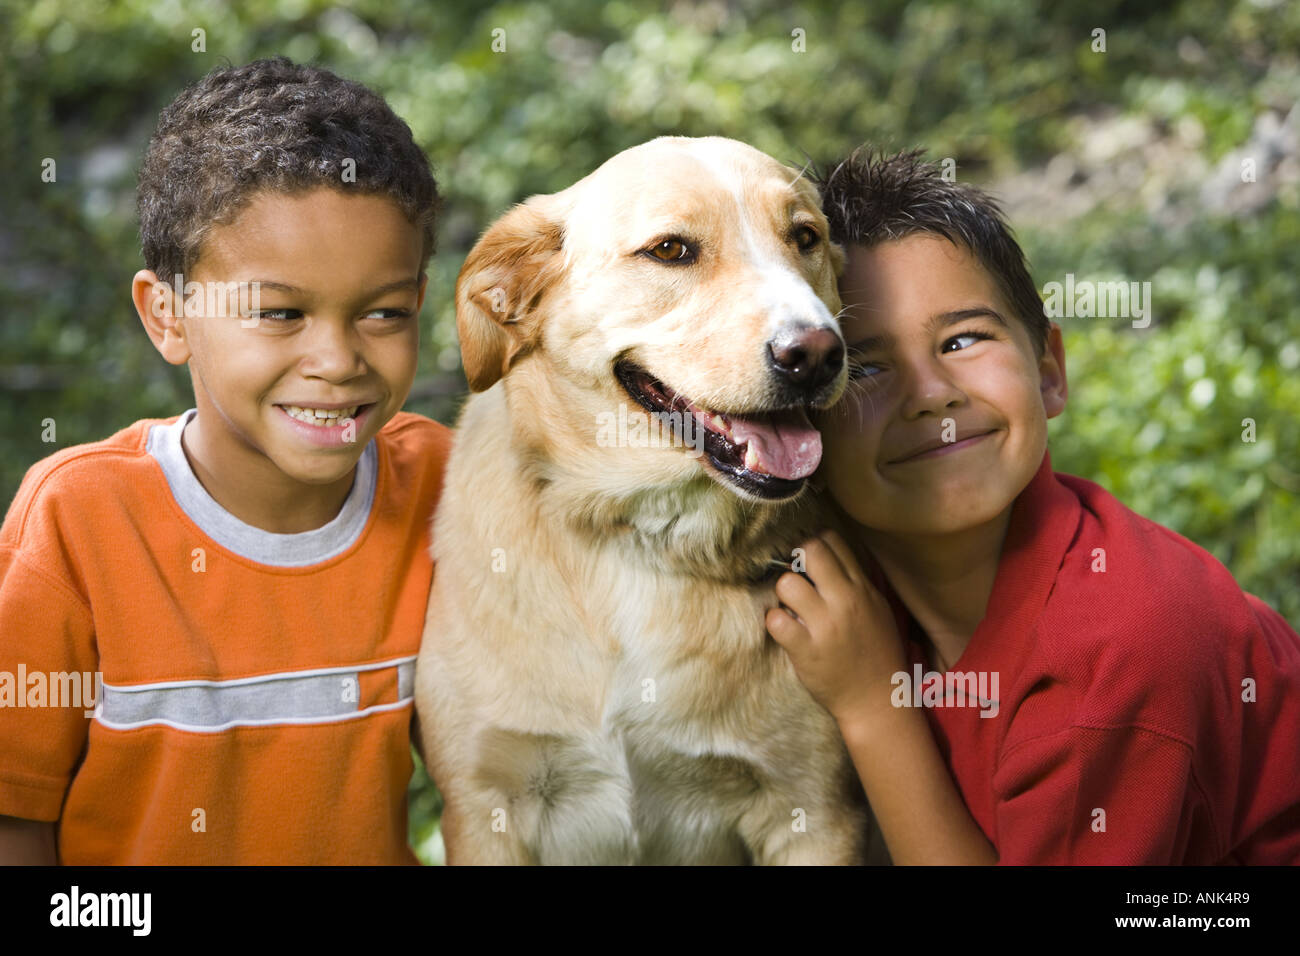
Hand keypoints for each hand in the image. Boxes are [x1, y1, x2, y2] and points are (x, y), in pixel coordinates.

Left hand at [764, 529, 906, 726]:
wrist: (878, 701)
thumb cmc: (876, 653)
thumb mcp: (877, 609)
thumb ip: (856, 582)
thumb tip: (831, 557)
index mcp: (862, 588)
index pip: (832, 542)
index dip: (814, 546)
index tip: (808, 563)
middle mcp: (845, 601)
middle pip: (809, 551)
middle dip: (795, 561)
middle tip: (796, 581)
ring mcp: (825, 625)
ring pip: (787, 583)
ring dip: (783, 594)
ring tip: (790, 608)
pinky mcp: (806, 650)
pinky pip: (775, 620)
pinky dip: (774, 622)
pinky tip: (784, 630)